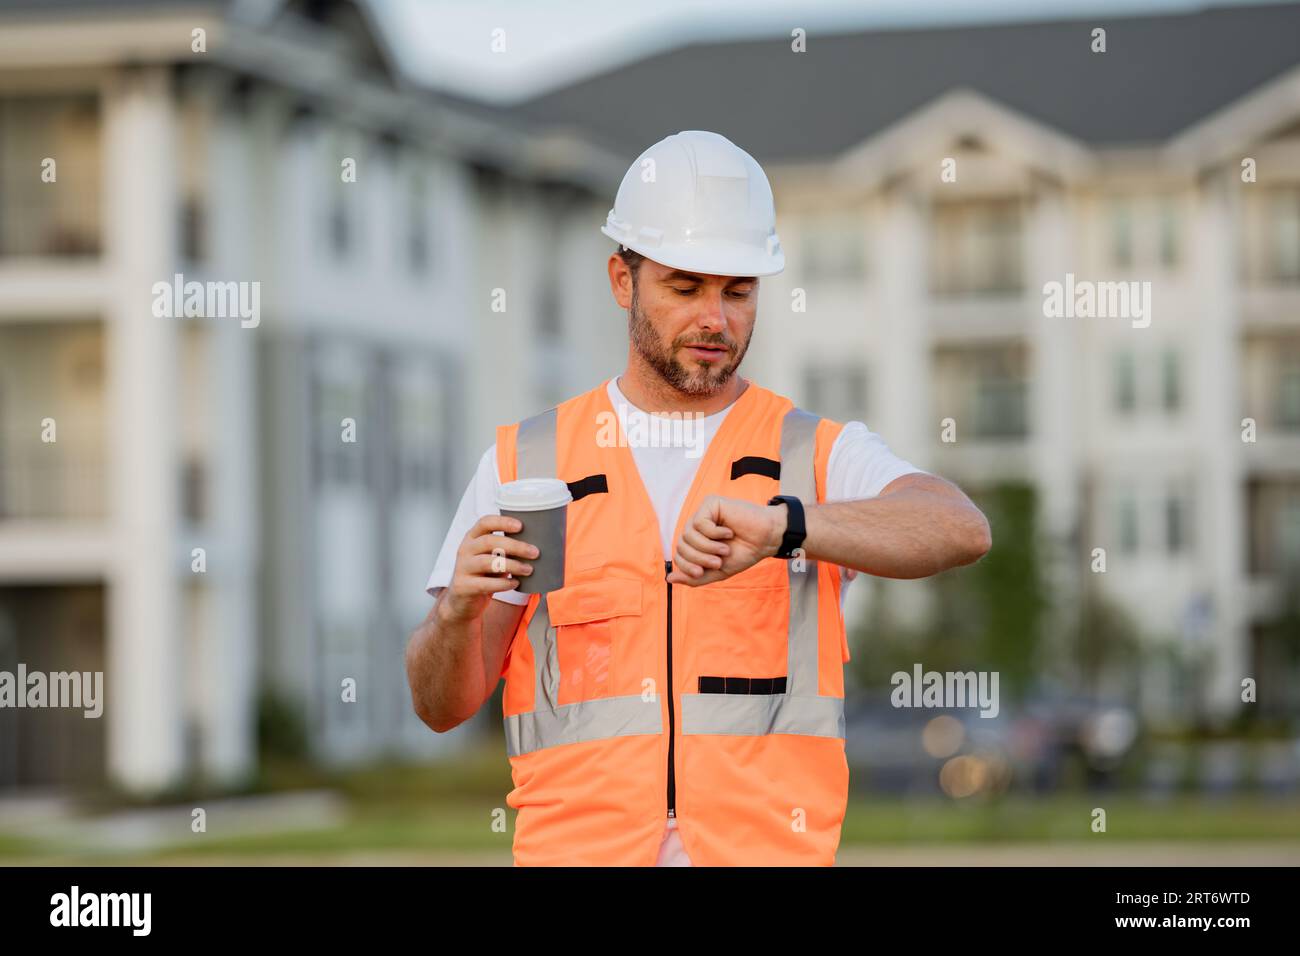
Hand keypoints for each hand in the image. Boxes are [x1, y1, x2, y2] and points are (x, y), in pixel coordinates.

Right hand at [440, 515, 537, 622]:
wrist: (463, 601)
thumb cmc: (484, 575)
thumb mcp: (492, 558)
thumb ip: (506, 550)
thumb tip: (536, 546)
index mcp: (472, 538)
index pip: (485, 522)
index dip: (503, 522)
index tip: (521, 526)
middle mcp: (465, 550)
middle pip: (489, 541)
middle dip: (515, 546)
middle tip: (535, 552)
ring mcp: (462, 568)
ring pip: (488, 562)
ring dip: (512, 565)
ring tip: (528, 569)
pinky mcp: (464, 586)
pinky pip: (485, 583)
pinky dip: (504, 584)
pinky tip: (515, 583)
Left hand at [667, 494, 786, 586]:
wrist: (765, 540)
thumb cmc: (743, 553)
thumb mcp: (717, 572)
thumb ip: (694, 577)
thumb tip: (669, 578)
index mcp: (697, 542)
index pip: (679, 554)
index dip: (686, 566)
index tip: (701, 572)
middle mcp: (697, 527)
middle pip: (682, 545)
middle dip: (699, 558)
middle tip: (718, 562)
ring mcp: (703, 514)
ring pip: (688, 535)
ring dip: (708, 547)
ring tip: (725, 549)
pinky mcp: (710, 504)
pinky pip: (700, 523)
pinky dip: (714, 533)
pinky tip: (729, 532)